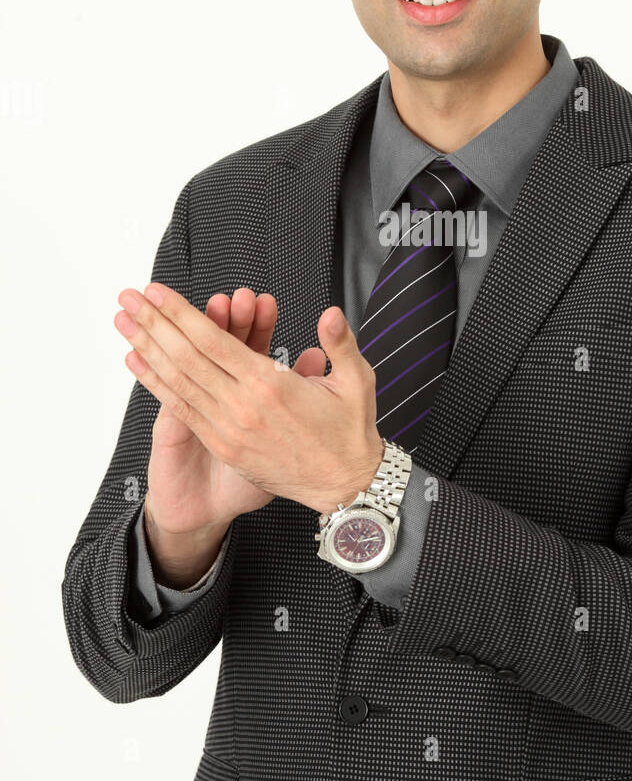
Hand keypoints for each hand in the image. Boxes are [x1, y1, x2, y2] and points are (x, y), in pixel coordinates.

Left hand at [115, 284, 383, 518]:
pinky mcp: (226, 447)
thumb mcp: (357, 382)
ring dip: (148, 349)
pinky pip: (184, 410)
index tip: (158, 292)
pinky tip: (140, 364)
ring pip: (178, 382)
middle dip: (154, 323)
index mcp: (271, 386)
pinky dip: (158, 385)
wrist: (345, 488)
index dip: (182, 314)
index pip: (213, 340)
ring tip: (125, 324)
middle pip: (186, 357)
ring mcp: (229, 430)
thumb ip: (339, 344)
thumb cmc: (350, 435)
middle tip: (130, 298)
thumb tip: (330, 313)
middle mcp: (242, 407)